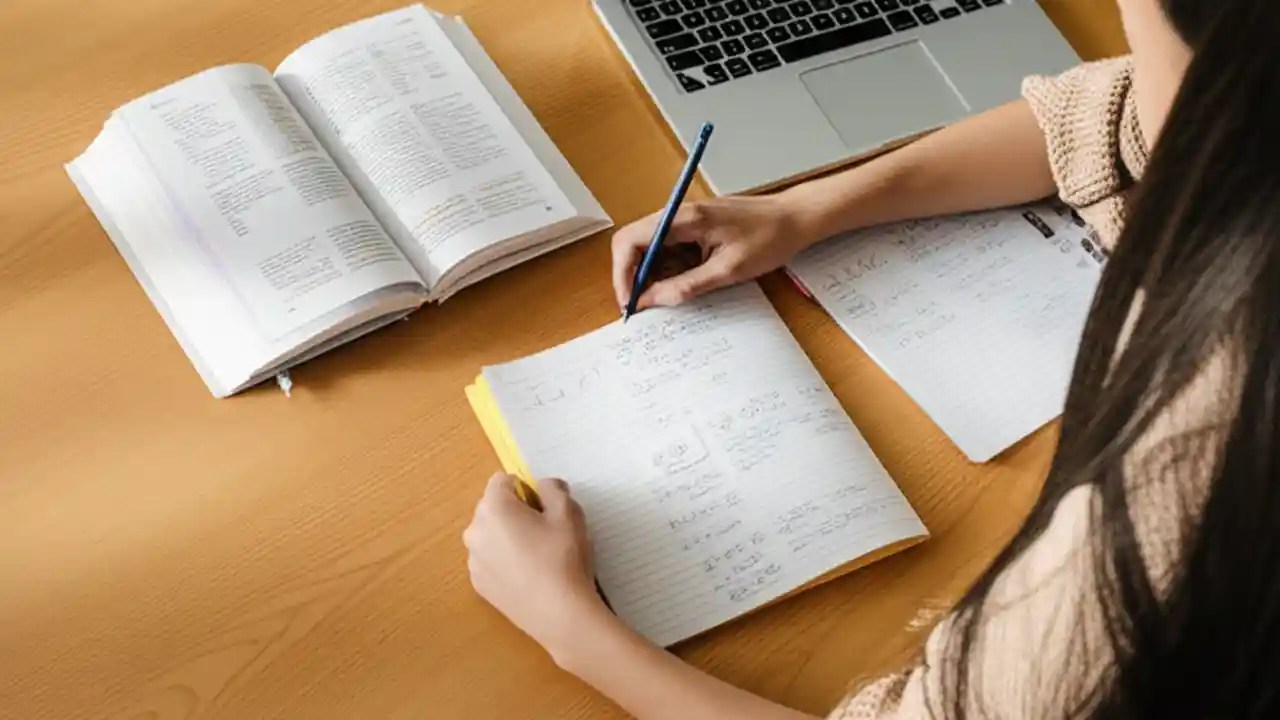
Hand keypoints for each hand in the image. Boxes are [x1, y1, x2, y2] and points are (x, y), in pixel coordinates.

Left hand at [463, 473, 608, 662]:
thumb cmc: (563, 557)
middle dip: (515, 512)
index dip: (525, 487)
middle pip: (493, 508)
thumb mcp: (569, 512)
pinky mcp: (479, 585)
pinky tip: (528, 576)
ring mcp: (473, 561)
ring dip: (507, 537)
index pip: (502, 480)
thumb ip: (553, 488)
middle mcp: (474, 531)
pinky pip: (490, 560)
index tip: (544, 506)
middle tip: (544, 531)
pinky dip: (504, 561)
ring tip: (536, 557)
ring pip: (491, 536)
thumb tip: (543, 485)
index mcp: (493, 508)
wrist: (559, 614)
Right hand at [610, 193, 821, 310]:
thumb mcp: (727, 271)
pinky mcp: (695, 227)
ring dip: (651, 275)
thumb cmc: (770, 239)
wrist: (796, 218)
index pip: (631, 240)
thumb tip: (651, 300)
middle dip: (633, 276)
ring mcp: (686, 220)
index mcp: (684, 219)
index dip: (623, 273)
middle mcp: (679, 215)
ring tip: (665, 299)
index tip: (630, 301)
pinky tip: (681, 286)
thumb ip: (686, 287)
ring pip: (650, 248)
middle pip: (634, 244)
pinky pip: (669, 249)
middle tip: (642, 306)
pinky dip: (668, 270)